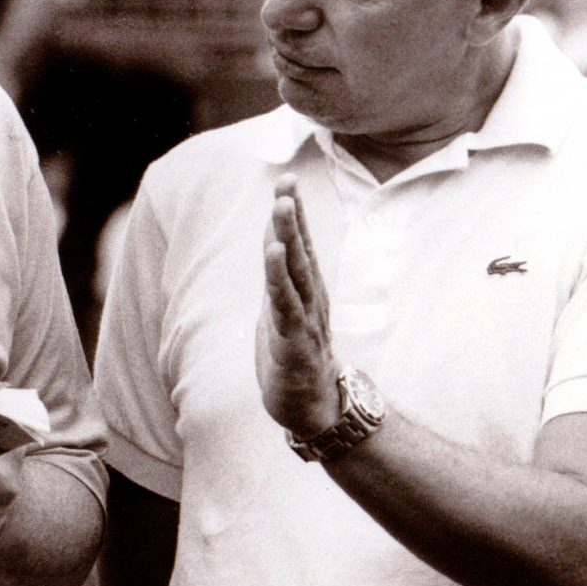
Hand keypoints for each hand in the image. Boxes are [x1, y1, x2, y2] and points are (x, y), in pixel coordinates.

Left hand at [257, 176, 340, 437]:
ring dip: (288, 237)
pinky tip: (274, 256)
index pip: (299, 245)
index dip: (292, 213)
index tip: (286, 179)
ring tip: (282, 207)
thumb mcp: (283, 308)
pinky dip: (278, 279)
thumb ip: (280, 274)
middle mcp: (310, 299)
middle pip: (299, 250)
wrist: (312, 406)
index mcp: (307, 291)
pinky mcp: (293, 341)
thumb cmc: (296, 354)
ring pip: (295, 272)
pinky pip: (285, 305)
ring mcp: (304, 318)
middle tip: (287, 181)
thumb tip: (274, 237)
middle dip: (292, 215)